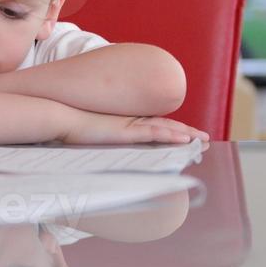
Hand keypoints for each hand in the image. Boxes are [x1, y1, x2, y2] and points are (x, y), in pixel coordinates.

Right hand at [61, 112, 209, 145]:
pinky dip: (170, 136)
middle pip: (165, 126)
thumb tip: (100, 149)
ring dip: (186, 135)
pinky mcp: (126, 130)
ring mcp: (130, 125)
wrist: (61, 117)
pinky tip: (184, 139)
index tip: (186, 137)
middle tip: (204, 139)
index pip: (154, 127)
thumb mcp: (90, 136)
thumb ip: (100, 139)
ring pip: (165, 129)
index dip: (172, 131)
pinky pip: (154, 133)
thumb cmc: (71, 129)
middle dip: (186, 133)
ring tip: (203, 140)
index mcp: (125, 124)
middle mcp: (131, 122)